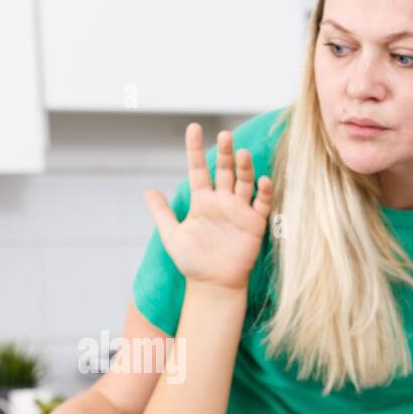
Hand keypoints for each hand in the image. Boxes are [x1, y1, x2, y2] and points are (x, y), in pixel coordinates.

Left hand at [143, 123, 273, 291]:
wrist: (212, 285)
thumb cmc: (192, 261)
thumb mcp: (172, 235)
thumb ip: (162, 212)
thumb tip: (148, 190)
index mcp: (202, 200)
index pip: (198, 169)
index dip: (195, 149)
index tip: (194, 128)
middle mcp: (222, 201)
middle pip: (224, 170)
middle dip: (225, 152)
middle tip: (224, 135)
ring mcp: (239, 210)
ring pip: (244, 182)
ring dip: (245, 167)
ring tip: (243, 153)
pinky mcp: (254, 223)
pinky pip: (261, 203)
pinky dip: (264, 191)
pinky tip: (262, 180)